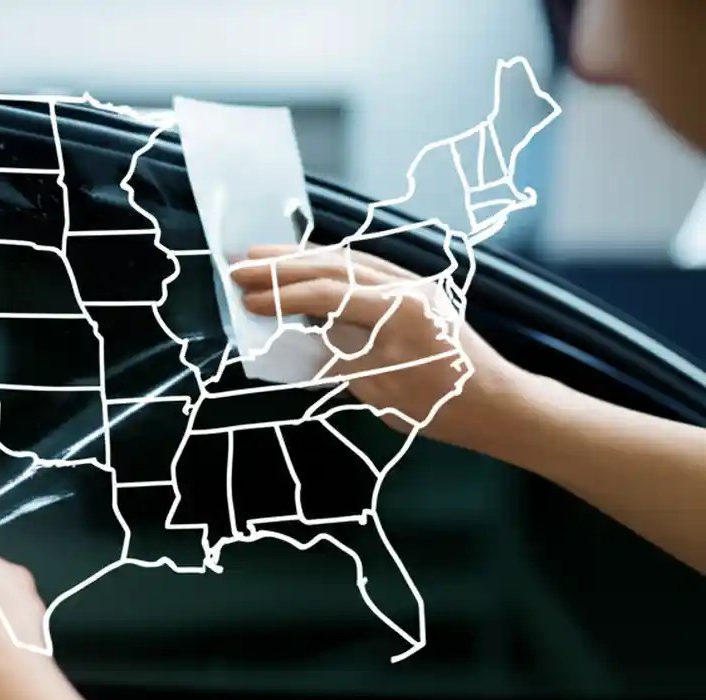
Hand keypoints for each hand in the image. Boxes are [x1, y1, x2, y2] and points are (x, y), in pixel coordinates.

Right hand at [230, 243, 528, 450]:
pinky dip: (327, 268)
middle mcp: (405, 286)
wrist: (496, 403)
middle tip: (239, 263)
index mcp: (398, 309)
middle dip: (282, 264)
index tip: (247, 300)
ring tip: (260, 258)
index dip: (283, 296)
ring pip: (347, 260)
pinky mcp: (412, 292)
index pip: (329, 293)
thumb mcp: (378, 388)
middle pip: (334, 264)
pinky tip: (303, 269)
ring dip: (301, 259)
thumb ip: (336, 356)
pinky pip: (362, 270)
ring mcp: (411, 284)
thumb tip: (298, 337)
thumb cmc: (439, 404)